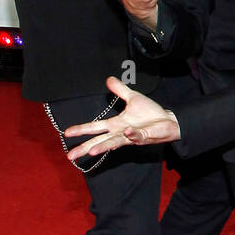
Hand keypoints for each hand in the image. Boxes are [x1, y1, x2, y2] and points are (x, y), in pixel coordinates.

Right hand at [64, 76, 179, 160]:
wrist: (168, 120)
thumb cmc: (150, 113)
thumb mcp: (132, 97)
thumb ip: (120, 90)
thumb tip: (109, 79)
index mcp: (116, 124)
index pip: (95, 127)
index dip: (81, 129)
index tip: (67, 133)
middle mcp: (120, 132)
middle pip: (99, 140)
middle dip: (85, 147)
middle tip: (71, 155)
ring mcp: (131, 136)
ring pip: (114, 143)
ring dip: (103, 147)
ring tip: (90, 152)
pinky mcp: (143, 137)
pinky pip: (136, 136)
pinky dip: (132, 135)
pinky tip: (127, 133)